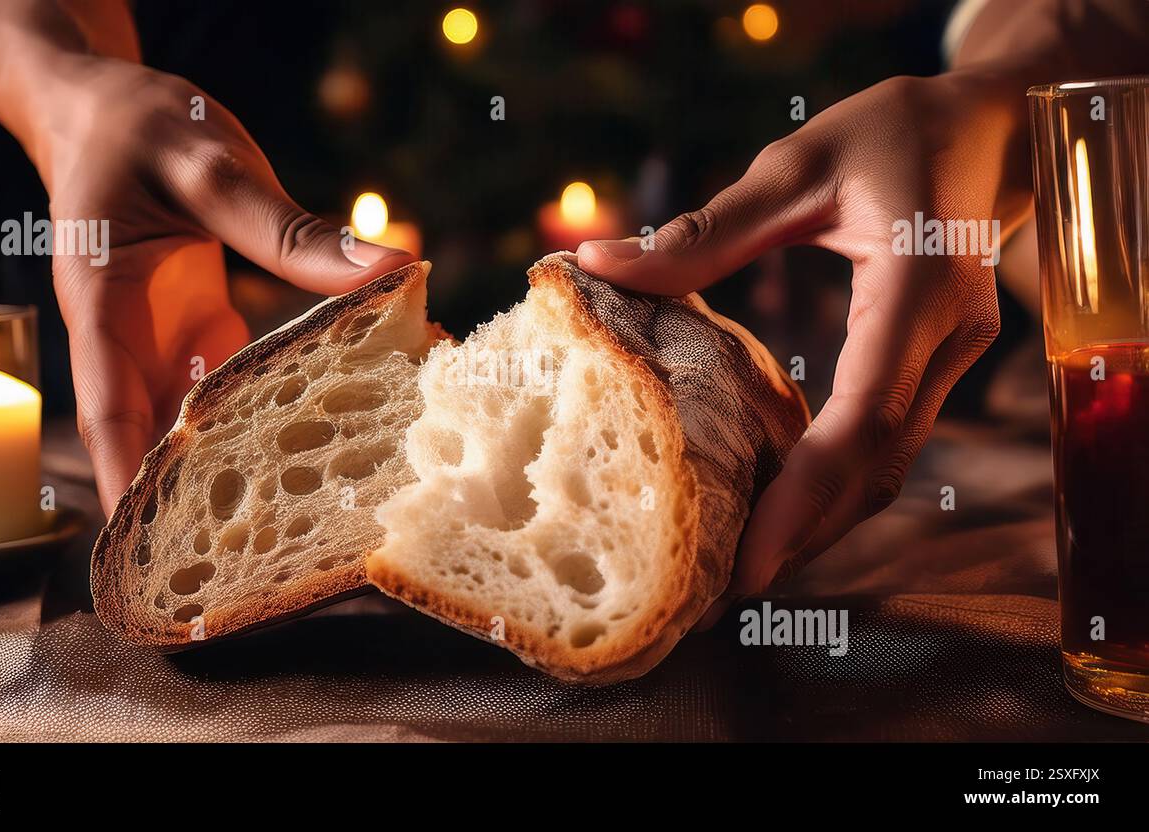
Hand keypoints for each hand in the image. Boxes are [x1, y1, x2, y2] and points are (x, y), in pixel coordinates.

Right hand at [40, 57, 413, 514]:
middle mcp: (124, 338)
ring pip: (195, 419)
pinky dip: (274, 413)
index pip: (108, 408)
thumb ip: (290, 225)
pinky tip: (333, 433)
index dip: (131, 478)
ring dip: (244, 461)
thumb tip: (393, 268)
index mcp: (101, 303)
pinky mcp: (195, 332)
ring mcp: (160, 341)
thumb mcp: (210, 165)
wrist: (107, 104)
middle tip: (253, 556)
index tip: (154, 546)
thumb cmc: (141, 125)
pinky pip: (230, 387)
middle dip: (195, 497)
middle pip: (152, 434)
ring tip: (312, 510)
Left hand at [578, 73, 1016, 609]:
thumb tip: (602, 263)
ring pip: (891, 466)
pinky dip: (839, 481)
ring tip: (747, 564)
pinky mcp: (938, 360)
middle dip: (807, 534)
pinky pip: (889, 438)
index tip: (749, 562)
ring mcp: (953, 355)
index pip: (863, 419)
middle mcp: (949, 337)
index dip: (805, 499)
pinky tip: (785, 502)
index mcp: (918, 288)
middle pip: (879, 466)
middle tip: (727, 588)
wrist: (985, 126)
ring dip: (824, 520)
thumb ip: (705, 230)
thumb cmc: (891, 132)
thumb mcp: (796, 168)